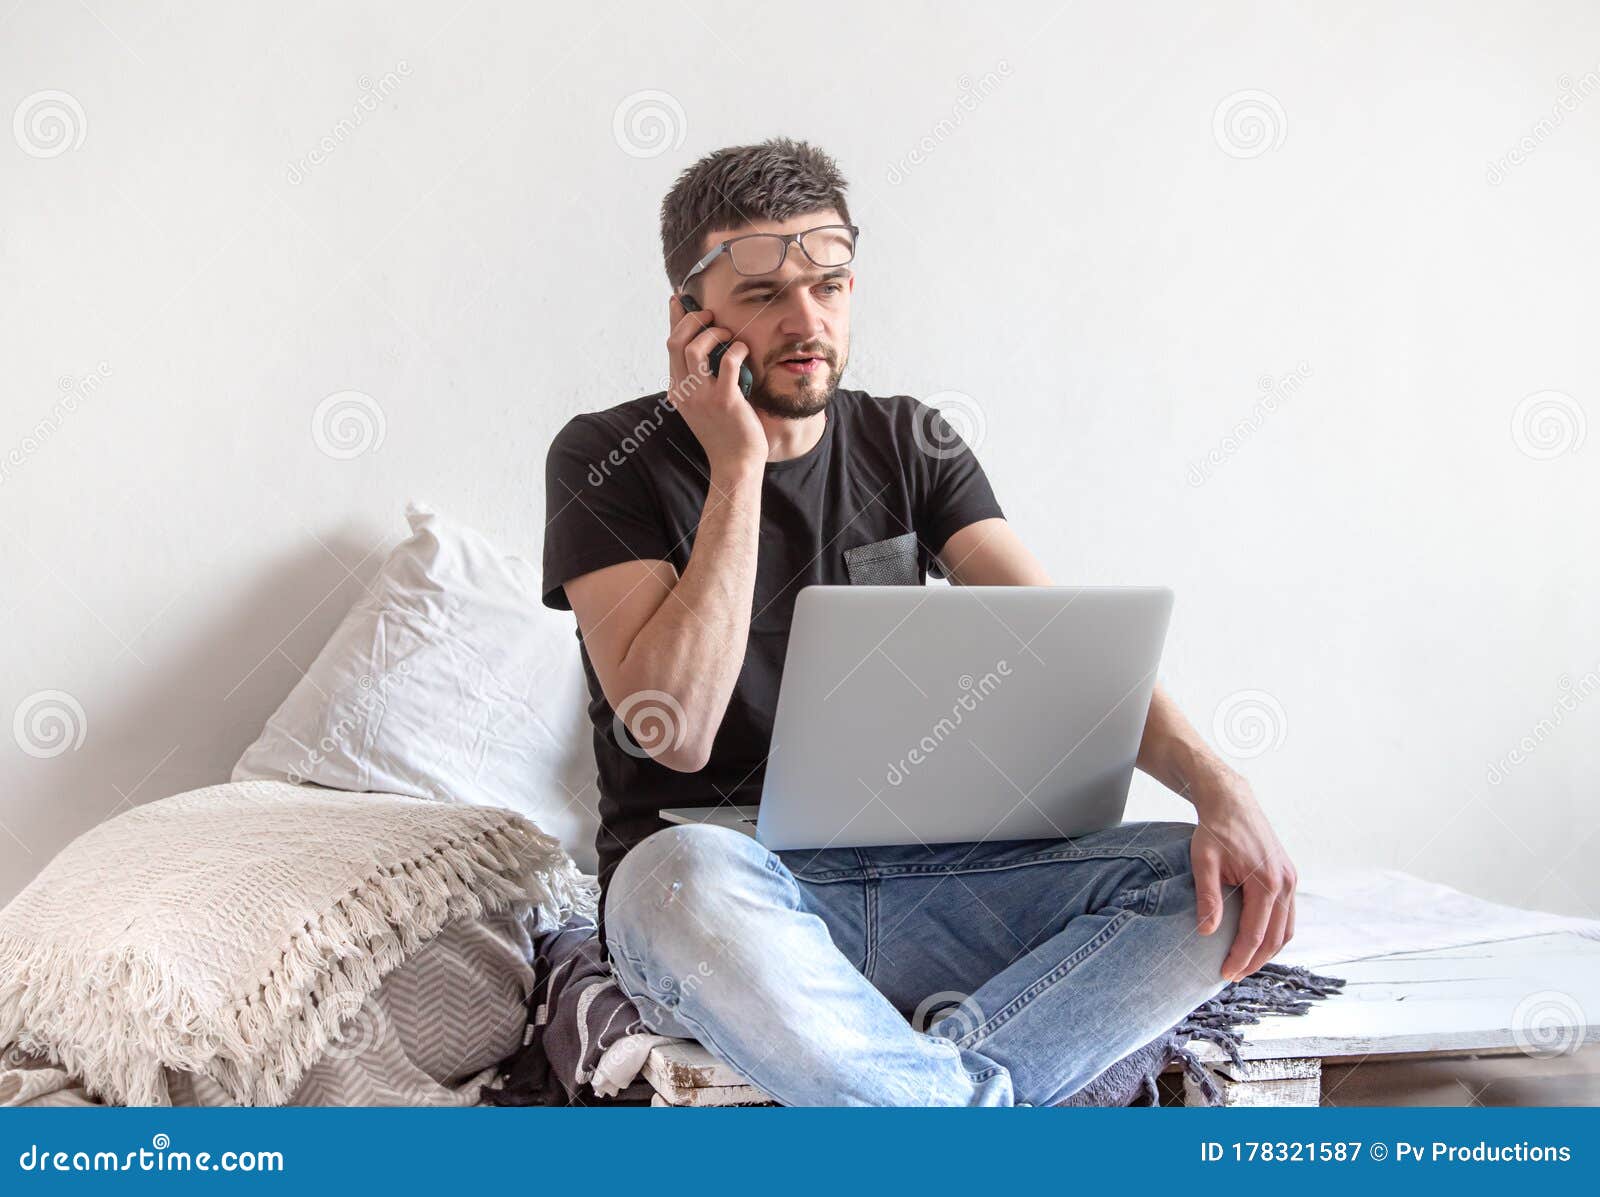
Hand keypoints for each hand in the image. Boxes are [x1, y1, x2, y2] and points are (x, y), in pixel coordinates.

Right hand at [667, 295, 764, 481]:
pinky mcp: (724, 400)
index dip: (674, 319)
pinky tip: (744, 351)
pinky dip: (737, 350)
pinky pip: (728, 362)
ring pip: (695, 349)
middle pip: (676, 342)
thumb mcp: (704, 404)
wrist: (736, 464)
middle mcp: (684, 392)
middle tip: (710, 316)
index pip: (670, 346)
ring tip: (727, 334)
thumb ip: (701, 380)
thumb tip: (706, 350)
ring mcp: (702, 397)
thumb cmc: (726, 432)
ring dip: (713, 333)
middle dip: (692, 320)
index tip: (678, 300)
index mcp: (677, 390)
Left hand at [1188, 769, 1296, 981]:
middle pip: (1275, 937)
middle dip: (1255, 960)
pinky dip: (1275, 933)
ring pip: (1287, 929)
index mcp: (1266, 882)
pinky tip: (1258, 941)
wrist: (1232, 802)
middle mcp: (1285, 883)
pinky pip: (1287, 914)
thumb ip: (1208, 897)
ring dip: (1269, 950)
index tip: (1225, 973)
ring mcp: (1290, 879)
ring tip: (1245, 964)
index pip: (1255, 933)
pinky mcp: (1288, 876)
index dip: (1241, 957)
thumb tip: (1206, 932)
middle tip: (1234, 975)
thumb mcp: (1203, 862)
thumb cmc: (1215, 830)